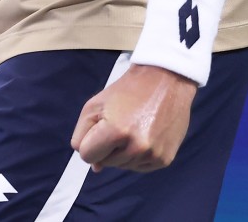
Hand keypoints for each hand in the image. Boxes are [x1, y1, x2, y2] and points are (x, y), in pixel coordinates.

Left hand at [71, 65, 196, 172]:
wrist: (164, 80)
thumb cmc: (127, 90)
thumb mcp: (95, 104)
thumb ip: (83, 134)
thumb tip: (94, 167)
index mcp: (116, 130)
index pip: (87, 155)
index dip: (90, 142)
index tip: (99, 128)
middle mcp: (136, 147)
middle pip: (105, 162)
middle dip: (107, 146)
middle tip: (121, 122)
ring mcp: (152, 154)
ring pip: (122, 166)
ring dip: (123, 151)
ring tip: (133, 126)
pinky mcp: (164, 159)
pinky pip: (140, 167)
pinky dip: (138, 155)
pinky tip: (144, 134)